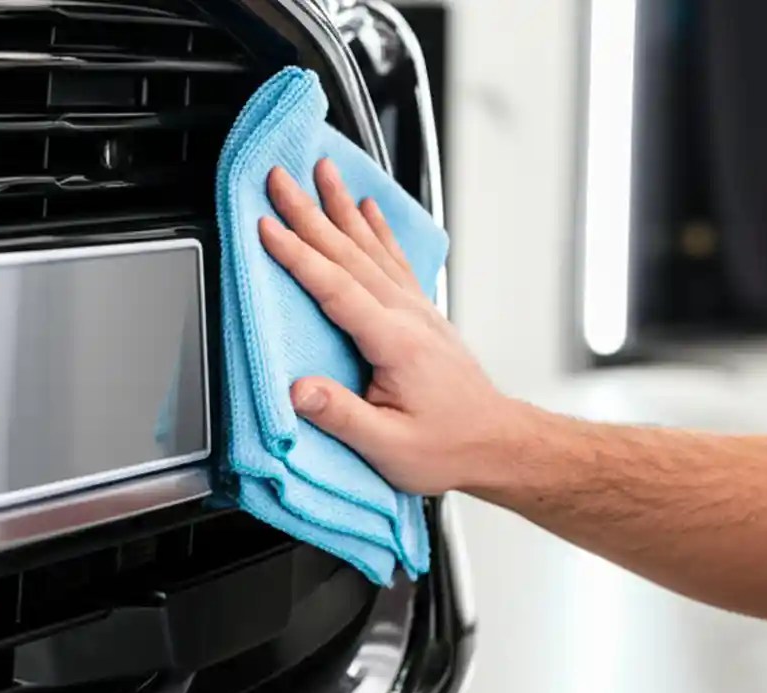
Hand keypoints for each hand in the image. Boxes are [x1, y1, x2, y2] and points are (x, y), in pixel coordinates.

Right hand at [259, 159, 531, 495]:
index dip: (297, 255)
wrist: (499, 445)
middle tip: (280, 177)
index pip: (336, 287)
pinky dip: (376, 228)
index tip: (267, 226)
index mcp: (394, 342)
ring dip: (341, 206)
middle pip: (348, 252)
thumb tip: (296, 391)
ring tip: (322, 170)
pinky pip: (392, 259)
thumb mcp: (389, 446)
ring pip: (370, 246)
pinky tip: (366, 209)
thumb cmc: (448, 448)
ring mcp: (416, 311)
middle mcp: (407, 316)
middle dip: (309, 210)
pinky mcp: (420, 315)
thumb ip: (340, 415)